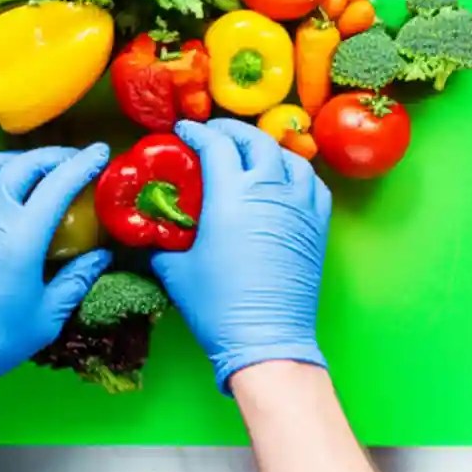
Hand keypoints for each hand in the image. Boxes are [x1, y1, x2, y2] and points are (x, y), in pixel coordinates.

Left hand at [0, 145, 111, 415]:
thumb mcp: (47, 315)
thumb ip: (76, 279)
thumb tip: (102, 255)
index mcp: (20, 237)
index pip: (57, 185)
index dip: (82, 165)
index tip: (101, 153)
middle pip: (23, 166)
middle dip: (52, 157)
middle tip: (72, 160)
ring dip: (13, 159)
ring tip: (31, 166)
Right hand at [152, 119, 331, 393]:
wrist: (266, 340)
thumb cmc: (217, 306)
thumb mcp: (177, 271)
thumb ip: (164, 244)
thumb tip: (154, 235)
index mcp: (231, 196)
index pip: (216, 145)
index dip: (198, 133)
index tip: (184, 132)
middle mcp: (269, 191)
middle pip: (255, 141)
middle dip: (233, 132)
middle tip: (216, 134)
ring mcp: (299, 206)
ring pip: (289, 157)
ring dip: (268, 148)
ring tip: (252, 153)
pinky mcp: (317, 226)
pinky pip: (313, 184)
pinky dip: (297, 172)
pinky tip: (286, 179)